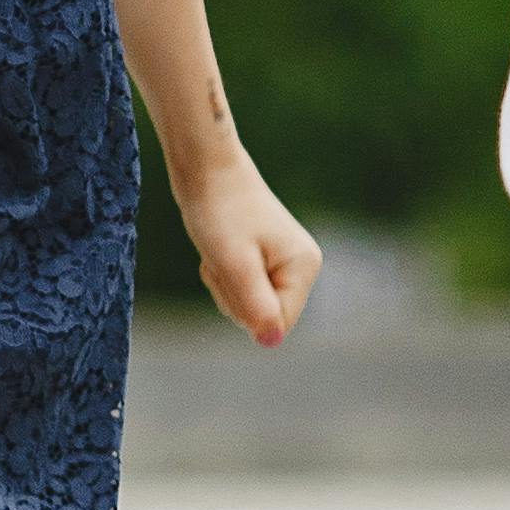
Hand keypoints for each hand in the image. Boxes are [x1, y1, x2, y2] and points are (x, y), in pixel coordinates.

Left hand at [178, 161, 323, 346]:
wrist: (204, 167)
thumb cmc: (218, 211)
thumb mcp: (233, 264)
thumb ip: (254, 304)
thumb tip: (271, 342)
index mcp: (305, 266)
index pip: (276, 322)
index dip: (244, 305)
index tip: (231, 269)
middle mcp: (302, 265)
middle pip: (261, 315)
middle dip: (232, 293)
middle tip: (222, 256)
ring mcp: (284, 261)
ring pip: (246, 303)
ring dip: (224, 282)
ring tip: (220, 248)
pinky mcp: (264, 257)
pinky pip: (239, 287)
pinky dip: (222, 273)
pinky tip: (219, 247)